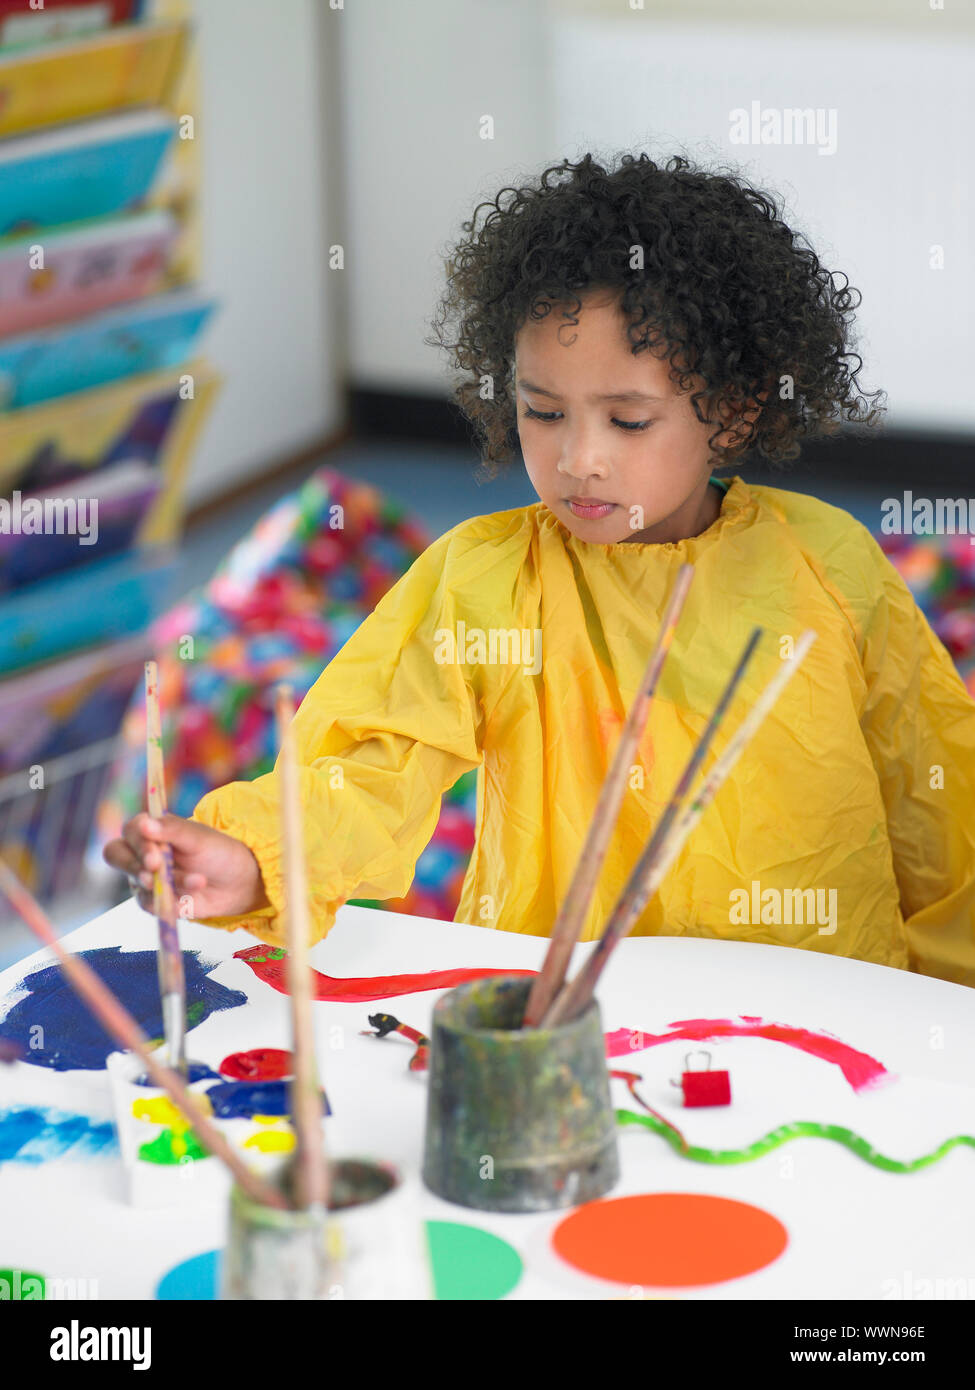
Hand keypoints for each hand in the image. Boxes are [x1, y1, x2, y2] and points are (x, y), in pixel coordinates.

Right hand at [103, 812, 270, 920]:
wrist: (237, 882)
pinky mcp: (154, 900)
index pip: (129, 832)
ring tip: (198, 881)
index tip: (155, 855)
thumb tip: (144, 823)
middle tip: (157, 870)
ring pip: (138, 883)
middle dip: (135, 865)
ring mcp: (145, 877)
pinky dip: (171, 902)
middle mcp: (142, 853)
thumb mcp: (199, 838)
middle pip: (116, 856)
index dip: (138, 844)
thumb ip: (172, 830)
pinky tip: (192, 897)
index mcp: (152, 831)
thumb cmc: (217, 852)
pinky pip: (149, 904)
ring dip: (169, 884)